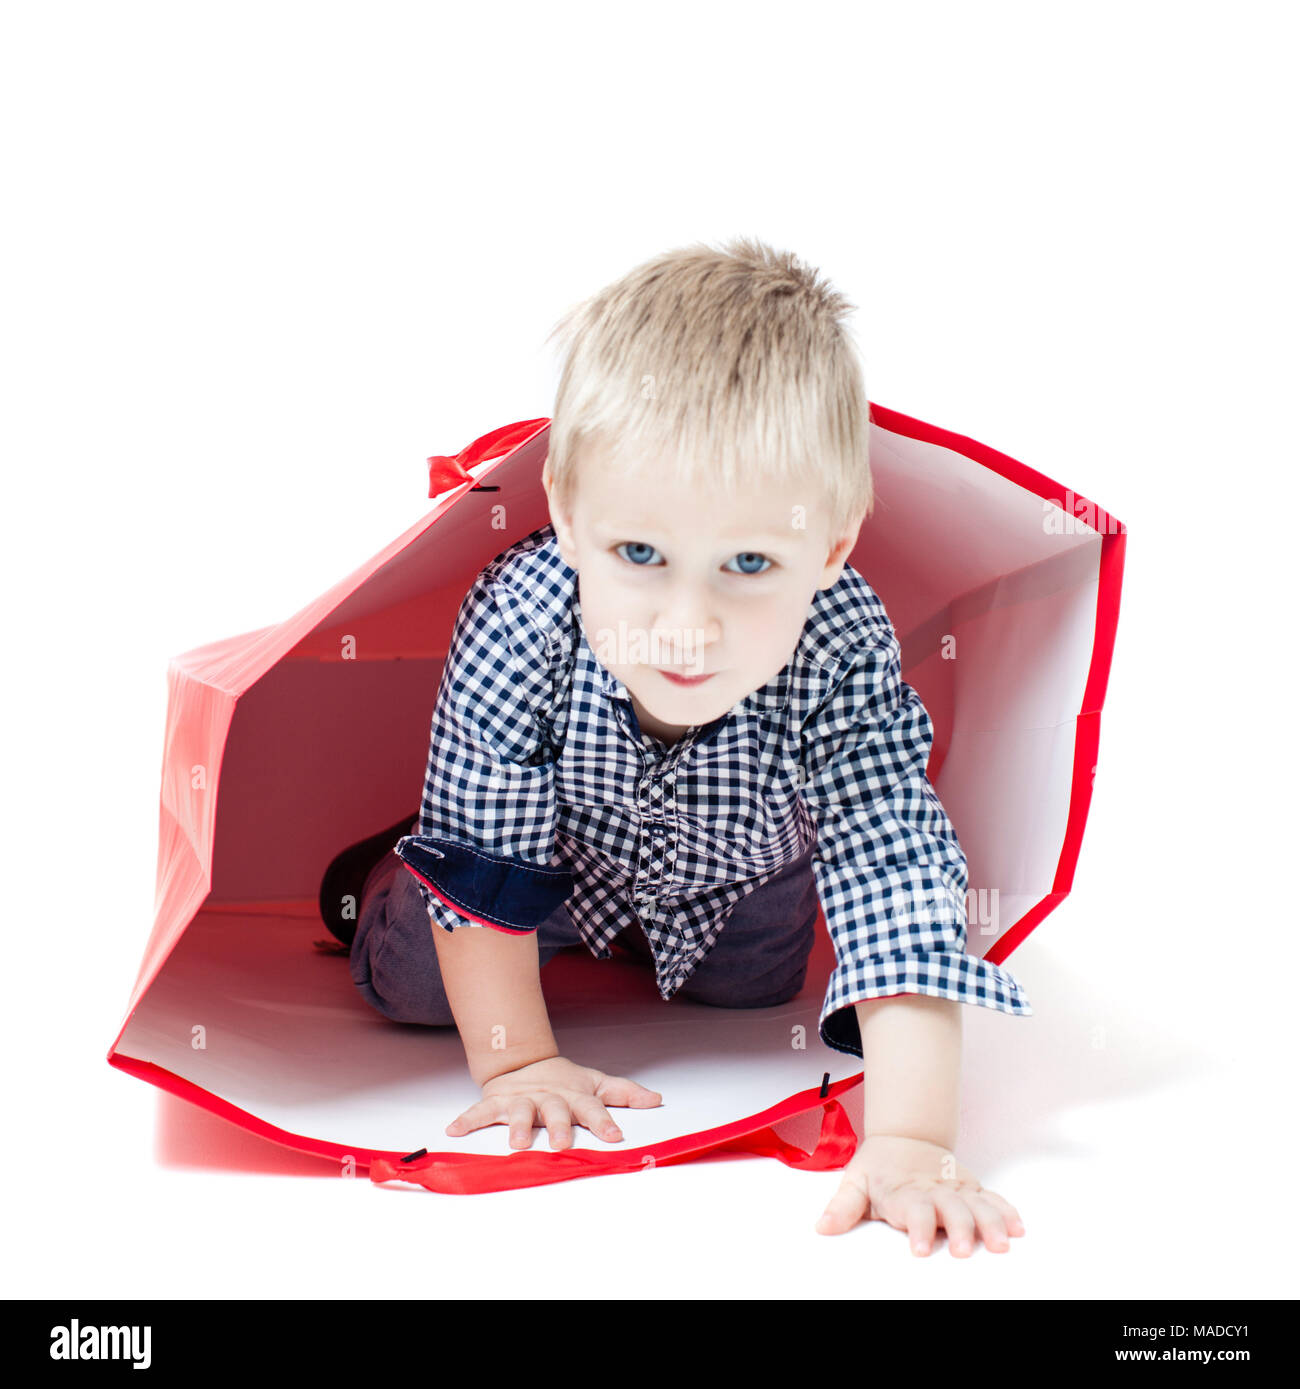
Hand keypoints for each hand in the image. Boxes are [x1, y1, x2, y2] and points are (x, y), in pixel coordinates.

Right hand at [446, 1056, 662, 1150]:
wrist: (523, 1061)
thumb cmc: (564, 1081)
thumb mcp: (595, 1083)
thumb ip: (624, 1093)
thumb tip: (657, 1099)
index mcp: (574, 1095)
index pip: (593, 1107)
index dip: (604, 1121)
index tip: (615, 1136)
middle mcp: (549, 1097)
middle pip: (556, 1111)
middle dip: (560, 1127)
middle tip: (562, 1144)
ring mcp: (522, 1099)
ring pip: (520, 1112)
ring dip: (517, 1126)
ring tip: (515, 1143)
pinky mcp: (497, 1101)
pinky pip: (479, 1111)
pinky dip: (466, 1120)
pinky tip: (453, 1131)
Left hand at [814, 1134, 1024, 1254]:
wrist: (903, 1136)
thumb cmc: (877, 1169)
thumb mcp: (854, 1183)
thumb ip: (841, 1208)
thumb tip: (822, 1228)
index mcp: (904, 1191)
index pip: (913, 1210)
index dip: (917, 1228)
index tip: (919, 1248)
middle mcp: (934, 1190)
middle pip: (951, 1209)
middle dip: (959, 1229)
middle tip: (963, 1250)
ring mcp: (955, 1189)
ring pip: (977, 1205)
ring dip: (990, 1223)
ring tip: (1001, 1244)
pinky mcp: (971, 1188)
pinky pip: (992, 1199)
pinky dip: (1006, 1212)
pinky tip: (1018, 1228)